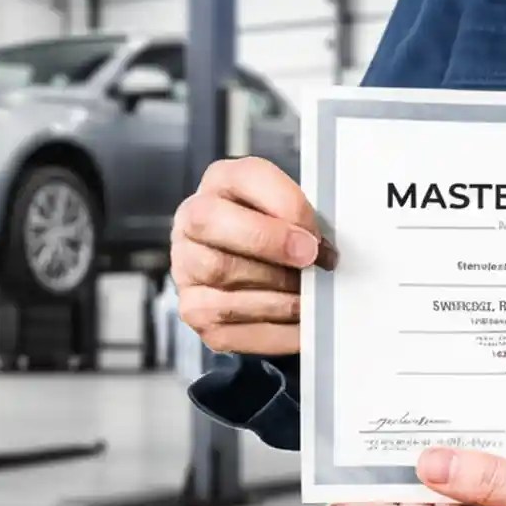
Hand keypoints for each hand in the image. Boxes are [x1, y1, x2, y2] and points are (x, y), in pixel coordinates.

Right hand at [172, 157, 334, 354]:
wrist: (250, 271)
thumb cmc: (274, 236)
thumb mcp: (290, 211)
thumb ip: (301, 217)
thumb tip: (319, 247)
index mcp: (220, 184)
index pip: (244, 177)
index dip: (283, 204)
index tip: (313, 232)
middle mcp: (191, 223)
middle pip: (213, 223)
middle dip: (270, 242)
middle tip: (310, 259)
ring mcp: (186, 269)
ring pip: (222, 274)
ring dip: (275, 288)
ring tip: (308, 295)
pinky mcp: (194, 311)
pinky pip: (232, 323)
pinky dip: (274, 328)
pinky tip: (298, 324)